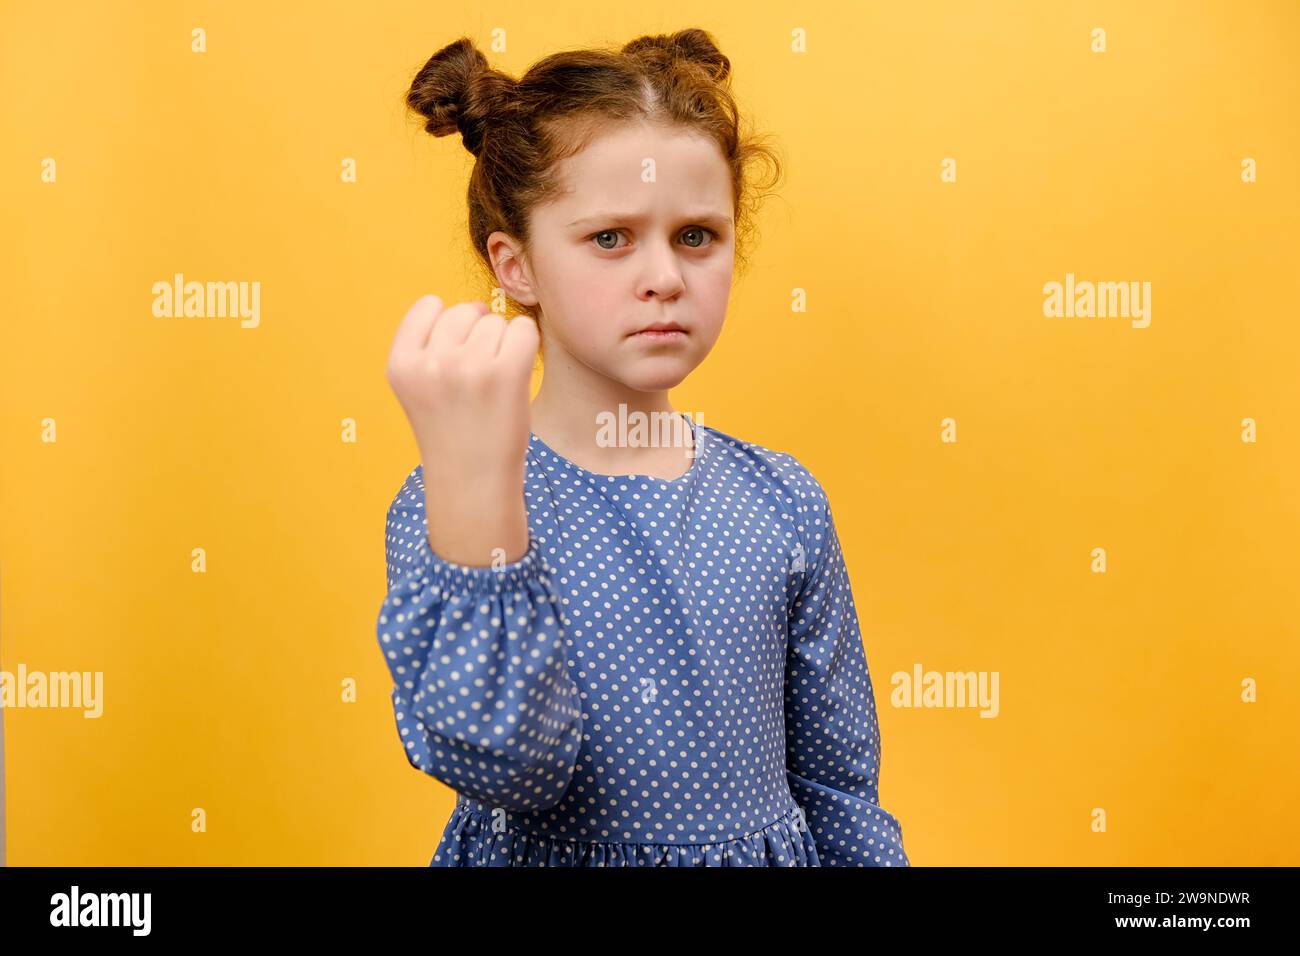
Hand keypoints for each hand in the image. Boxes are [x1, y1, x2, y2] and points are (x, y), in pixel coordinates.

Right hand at [385, 295, 537, 565]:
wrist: (475, 483)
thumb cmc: (454, 432)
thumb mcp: (420, 387)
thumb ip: (430, 344)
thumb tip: (478, 304)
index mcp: (401, 364)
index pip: (429, 306)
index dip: (448, 327)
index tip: (454, 362)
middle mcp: (430, 362)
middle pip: (466, 311)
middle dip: (477, 336)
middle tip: (478, 380)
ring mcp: (467, 367)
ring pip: (497, 322)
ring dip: (502, 346)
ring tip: (494, 387)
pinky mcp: (505, 373)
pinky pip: (524, 330)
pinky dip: (526, 347)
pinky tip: (517, 375)